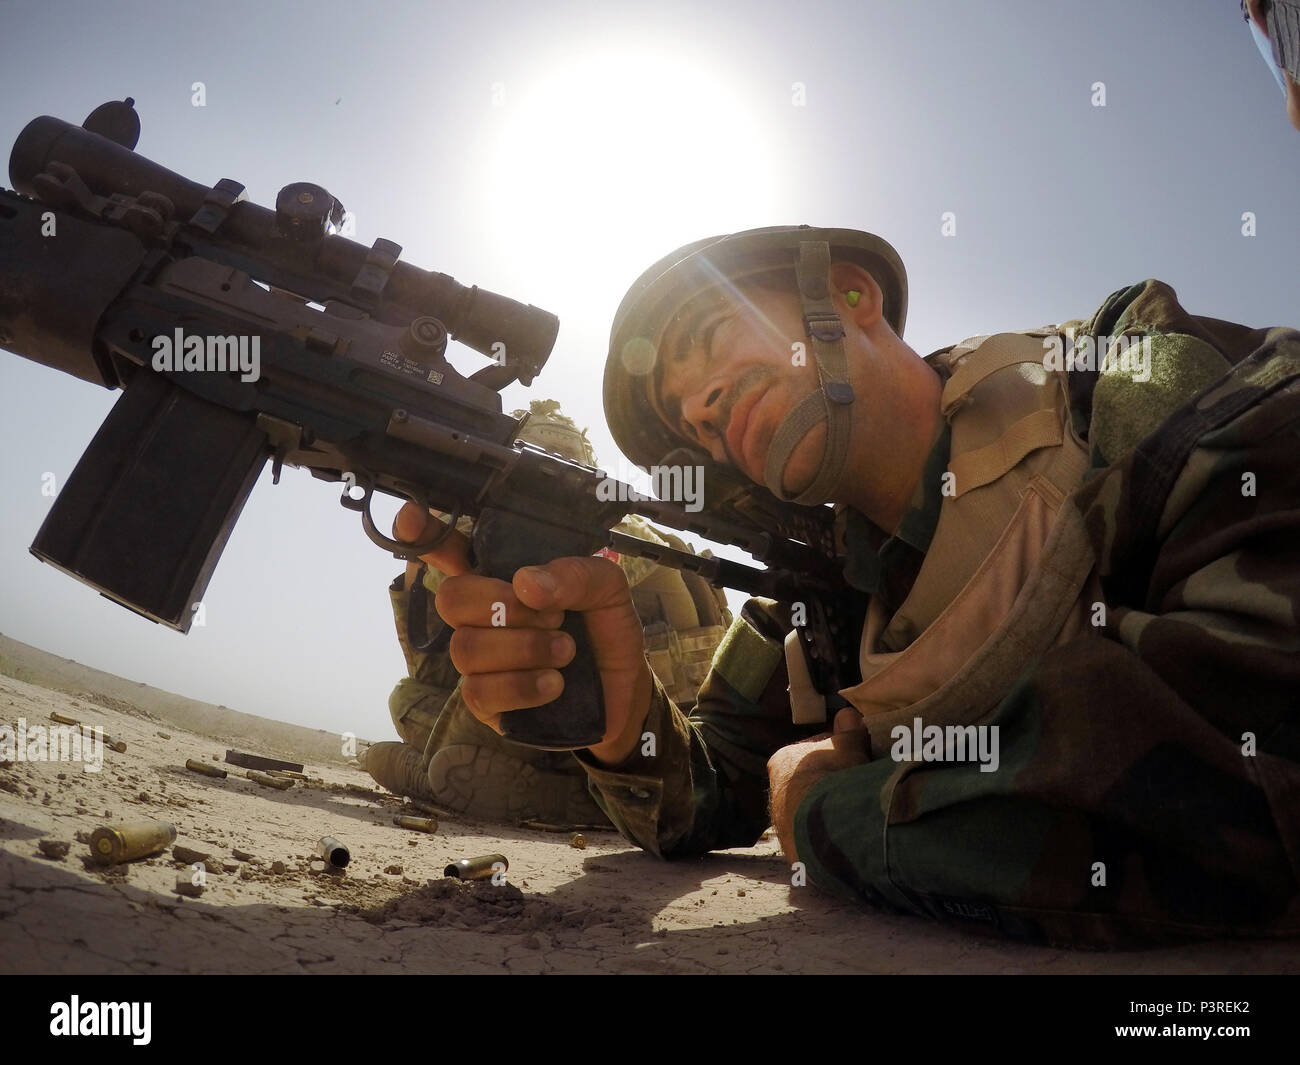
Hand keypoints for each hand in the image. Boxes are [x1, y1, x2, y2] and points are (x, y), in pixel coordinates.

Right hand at [394, 502, 653, 764]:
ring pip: (465, 648)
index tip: (410, 518)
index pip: (451, 550)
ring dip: (524, 648)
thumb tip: (524, 583)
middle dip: (502, 606)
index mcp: (504, 577)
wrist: (626, 692)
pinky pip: (478, 691)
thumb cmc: (607, 631)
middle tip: (554, 617)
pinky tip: (554, 684)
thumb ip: (575, 574)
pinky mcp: (487, 703)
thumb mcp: (608, 590)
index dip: (424, 533)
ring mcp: (480, 661)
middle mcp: (482, 615)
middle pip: (450, 597)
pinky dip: (522, 686)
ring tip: (565, 651)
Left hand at [767, 708, 871, 863]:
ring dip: (831, 815)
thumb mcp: (847, 747)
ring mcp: (783, 824)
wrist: (824, 823)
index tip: (854, 763)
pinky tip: (849, 837)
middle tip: (857, 792)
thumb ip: (848, 731)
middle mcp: (776, 792)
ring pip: (812, 814)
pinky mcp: (795, 852)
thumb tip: (848, 713)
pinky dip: (832, 837)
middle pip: (810, 785)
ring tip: (857, 817)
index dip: (836, 757)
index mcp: (783, 762)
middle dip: (831, 788)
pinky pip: (816, 840)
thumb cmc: (833, 776)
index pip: (812, 754)